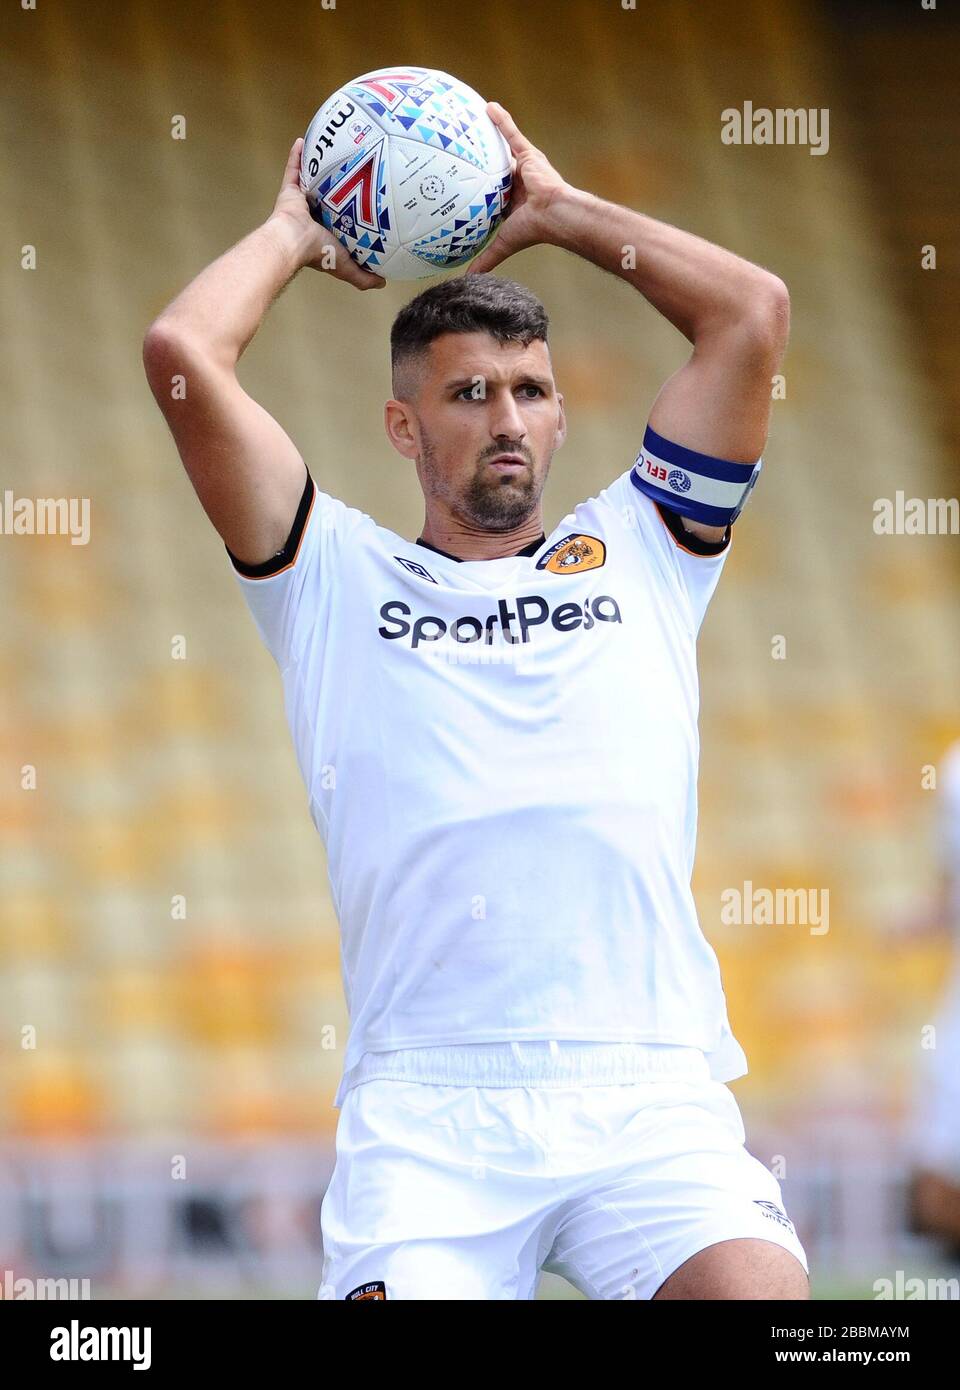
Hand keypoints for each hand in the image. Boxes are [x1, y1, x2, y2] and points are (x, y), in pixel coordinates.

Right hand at [271, 137, 386, 290]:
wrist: (292, 242)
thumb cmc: (319, 253)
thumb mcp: (347, 267)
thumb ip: (364, 276)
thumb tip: (384, 282)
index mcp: (325, 232)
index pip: (340, 218)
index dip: (349, 209)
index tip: (363, 197)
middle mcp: (313, 215)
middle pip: (326, 196)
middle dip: (335, 185)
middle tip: (351, 167)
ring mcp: (300, 201)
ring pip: (310, 180)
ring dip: (316, 166)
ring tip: (329, 149)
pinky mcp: (289, 190)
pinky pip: (293, 168)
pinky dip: (296, 155)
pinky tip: (304, 141)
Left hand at [466, 104, 571, 274]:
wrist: (556, 216)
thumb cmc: (534, 230)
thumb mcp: (502, 244)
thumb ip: (486, 259)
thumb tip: (467, 280)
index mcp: (510, 203)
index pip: (490, 193)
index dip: (478, 188)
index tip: (462, 184)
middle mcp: (516, 184)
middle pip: (493, 169)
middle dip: (480, 160)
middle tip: (460, 148)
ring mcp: (523, 169)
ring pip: (501, 150)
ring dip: (488, 137)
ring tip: (470, 122)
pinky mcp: (529, 156)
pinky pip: (511, 134)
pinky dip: (501, 121)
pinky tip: (487, 107)